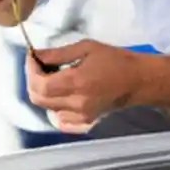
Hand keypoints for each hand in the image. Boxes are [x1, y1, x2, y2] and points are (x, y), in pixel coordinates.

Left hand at [27, 40, 144, 133]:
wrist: (137, 80)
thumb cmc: (114, 60)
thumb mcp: (87, 48)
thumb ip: (58, 53)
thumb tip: (36, 55)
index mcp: (76, 82)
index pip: (40, 84)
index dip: (31, 70)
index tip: (33, 57)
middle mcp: (76, 103)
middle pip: (39, 99)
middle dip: (33, 81)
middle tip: (39, 66)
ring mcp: (81, 116)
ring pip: (47, 109)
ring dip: (43, 93)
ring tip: (51, 78)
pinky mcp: (86, 122)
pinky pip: (61, 120)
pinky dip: (55, 108)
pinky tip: (62, 96)